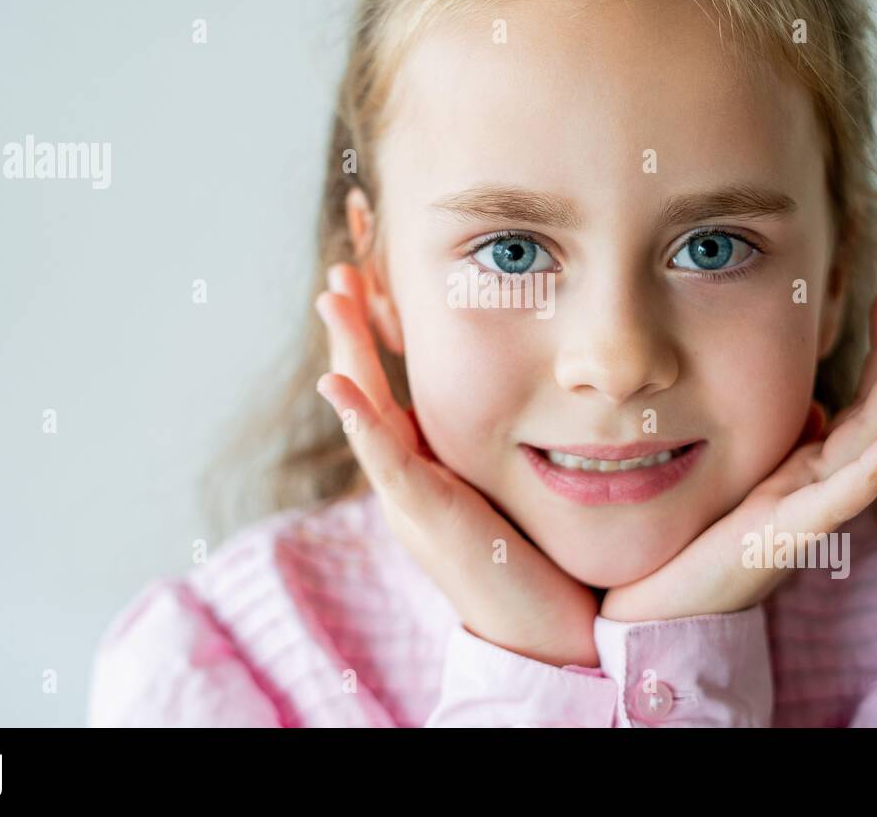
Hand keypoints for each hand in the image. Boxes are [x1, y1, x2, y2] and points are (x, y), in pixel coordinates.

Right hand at [314, 262, 601, 667]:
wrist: (541, 627)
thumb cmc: (530, 552)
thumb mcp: (508, 474)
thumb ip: (502, 429)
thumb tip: (529, 371)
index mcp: (425, 450)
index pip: (393, 365)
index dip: (380, 311)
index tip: (375, 252)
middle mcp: (405, 466)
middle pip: (367, 375)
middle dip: (355, 312)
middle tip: (347, 249)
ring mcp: (407, 491)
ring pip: (365, 408)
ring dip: (347, 349)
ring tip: (335, 293)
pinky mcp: (424, 516)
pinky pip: (385, 463)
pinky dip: (360, 422)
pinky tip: (339, 387)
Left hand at [600, 272, 876, 622]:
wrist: (668, 598)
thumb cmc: (707, 535)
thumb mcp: (752, 470)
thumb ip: (792, 442)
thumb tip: (822, 406)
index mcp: (815, 464)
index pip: (868, 396)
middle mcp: (824, 480)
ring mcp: (813, 506)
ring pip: (876, 435)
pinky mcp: (789, 534)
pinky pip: (841, 498)